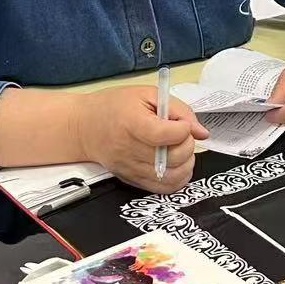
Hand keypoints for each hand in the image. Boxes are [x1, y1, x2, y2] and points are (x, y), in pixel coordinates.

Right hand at [71, 87, 208, 193]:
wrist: (83, 127)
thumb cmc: (113, 106)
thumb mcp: (146, 94)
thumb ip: (179, 110)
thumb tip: (201, 131)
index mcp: (131, 123)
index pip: (164, 135)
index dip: (183, 129)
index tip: (182, 124)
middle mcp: (129, 150)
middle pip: (172, 157)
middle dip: (187, 145)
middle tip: (182, 135)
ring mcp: (130, 169)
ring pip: (172, 176)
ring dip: (186, 163)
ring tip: (180, 150)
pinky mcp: (132, 180)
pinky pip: (163, 189)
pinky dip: (178, 179)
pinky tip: (177, 165)